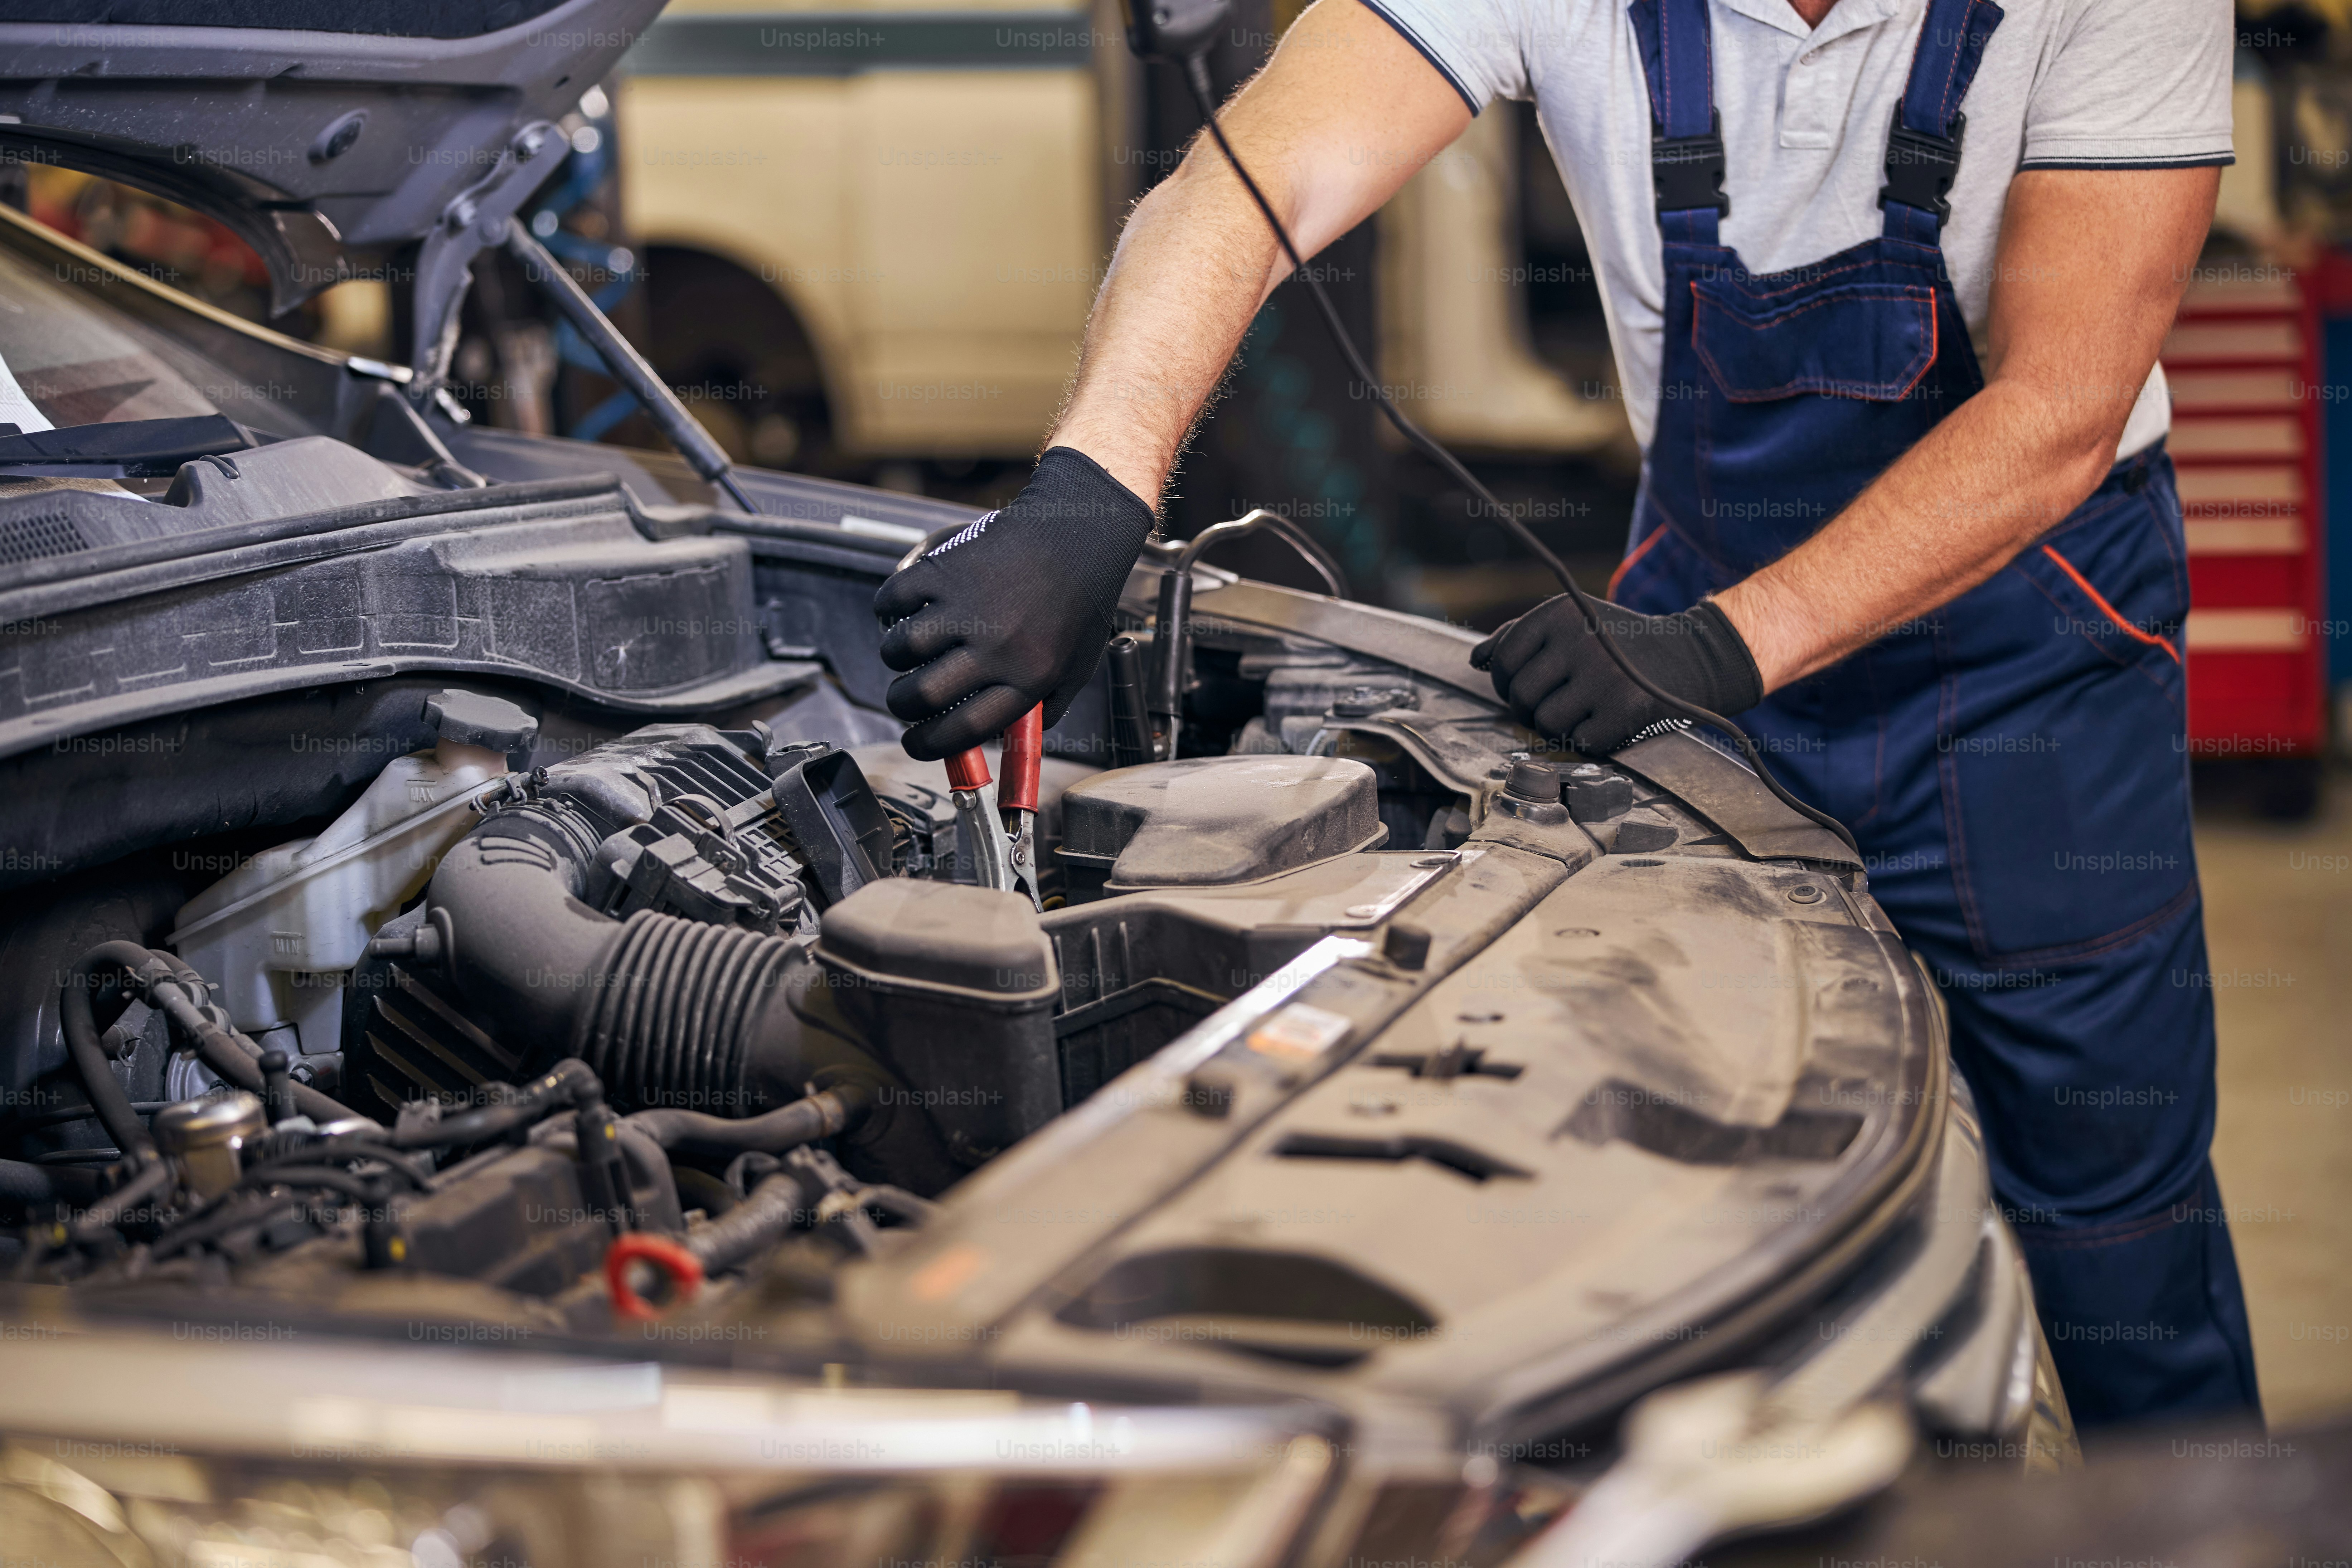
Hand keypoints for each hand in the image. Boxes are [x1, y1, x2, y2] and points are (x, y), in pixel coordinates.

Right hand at [873, 447, 1156, 760]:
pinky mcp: (947, 570)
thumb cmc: (1078, 604)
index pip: (964, 729)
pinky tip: (904, 610)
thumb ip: (1042, 709)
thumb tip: (998, 739)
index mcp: (1028, 677)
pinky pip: (893, 600)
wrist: (1078, 534)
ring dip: (894, 658)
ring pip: (900, 649)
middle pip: (922, 695)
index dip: (927, 745)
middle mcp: (996, 646)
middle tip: (906, 699)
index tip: (913, 744)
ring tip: (908, 651)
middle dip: (902, 706)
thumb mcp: (1076, 669)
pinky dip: (888, 609)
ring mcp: (968, 605)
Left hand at [1470, 595, 1762, 754]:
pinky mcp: (1625, 710)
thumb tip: (1476, 660)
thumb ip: (1519, 635)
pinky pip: (1578, 741)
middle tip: (1551, 702)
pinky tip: (1603, 720)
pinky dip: (1586, 738)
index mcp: (1559, 612)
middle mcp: (1579, 640)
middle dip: (1527, 707)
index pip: (1503, 660)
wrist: (1690, 655)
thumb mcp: (1571, 620)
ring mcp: (1603, 676)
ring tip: (1578, 710)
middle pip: (1520, 695)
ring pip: (1545, 722)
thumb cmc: (1617, 643)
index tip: (1522, 685)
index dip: (1504, 681)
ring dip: (1556, 726)